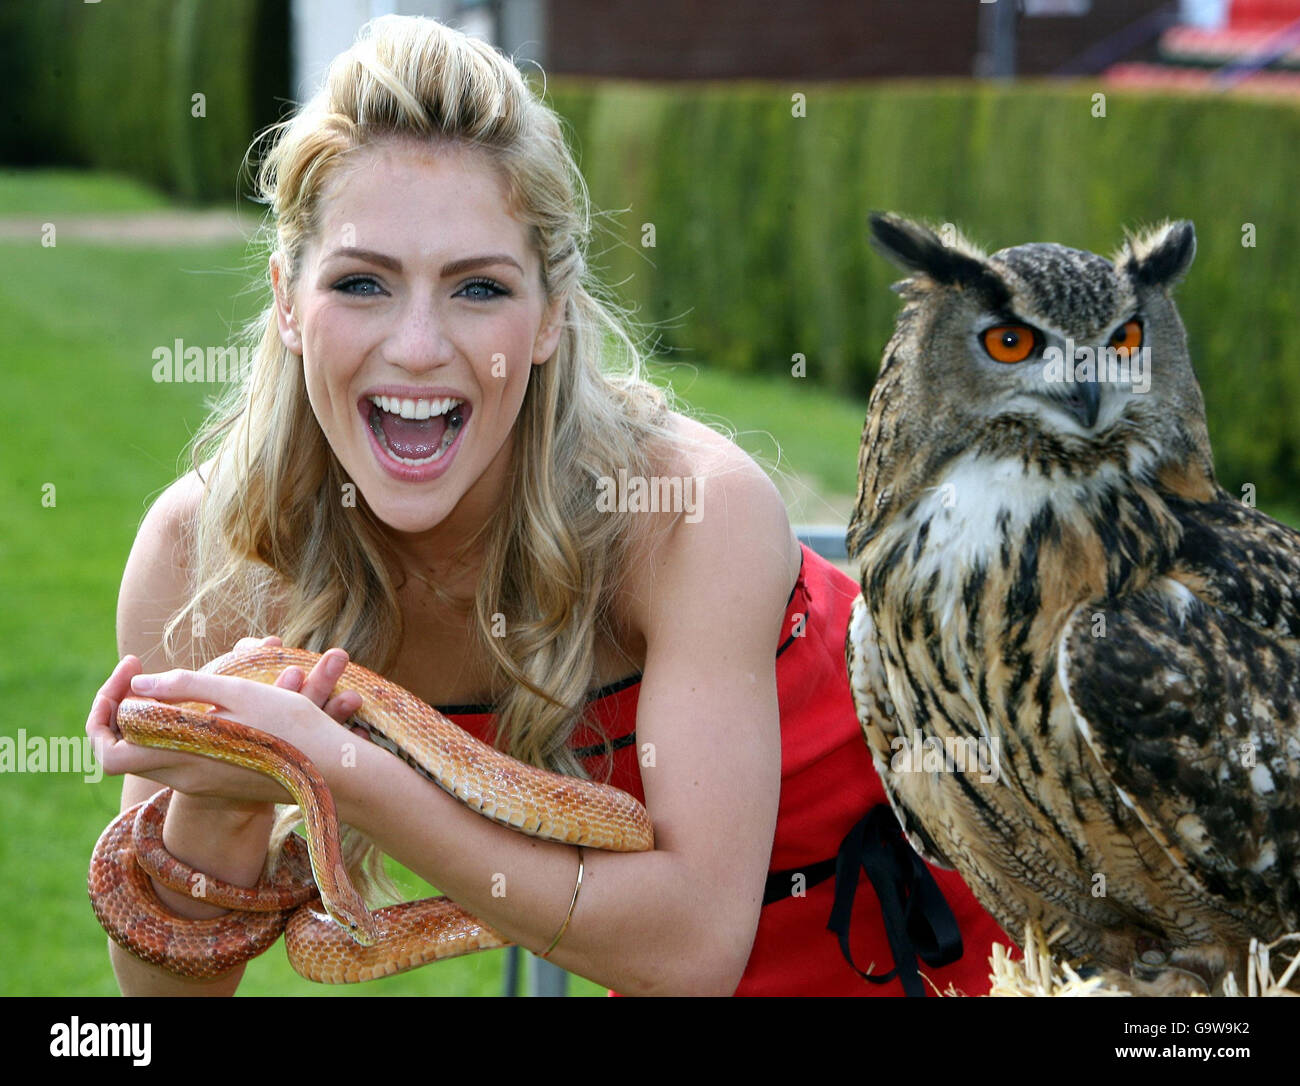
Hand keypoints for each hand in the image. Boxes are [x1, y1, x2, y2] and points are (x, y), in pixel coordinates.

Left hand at [86, 637, 364, 802]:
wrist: (334, 774)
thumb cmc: (292, 730)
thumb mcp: (240, 695)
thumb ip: (185, 687)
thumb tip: (139, 684)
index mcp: (181, 757)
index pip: (108, 748)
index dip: (107, 706)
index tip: (133, 670)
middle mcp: (183, 777)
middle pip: (120, 754)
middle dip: (119, 715)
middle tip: (137, 681)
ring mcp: (200, 784)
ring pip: (148, 755)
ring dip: (149, 720)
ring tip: (172, 686)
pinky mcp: (218, 785)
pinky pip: (177, 759)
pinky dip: (175, 732)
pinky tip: (203, 706)